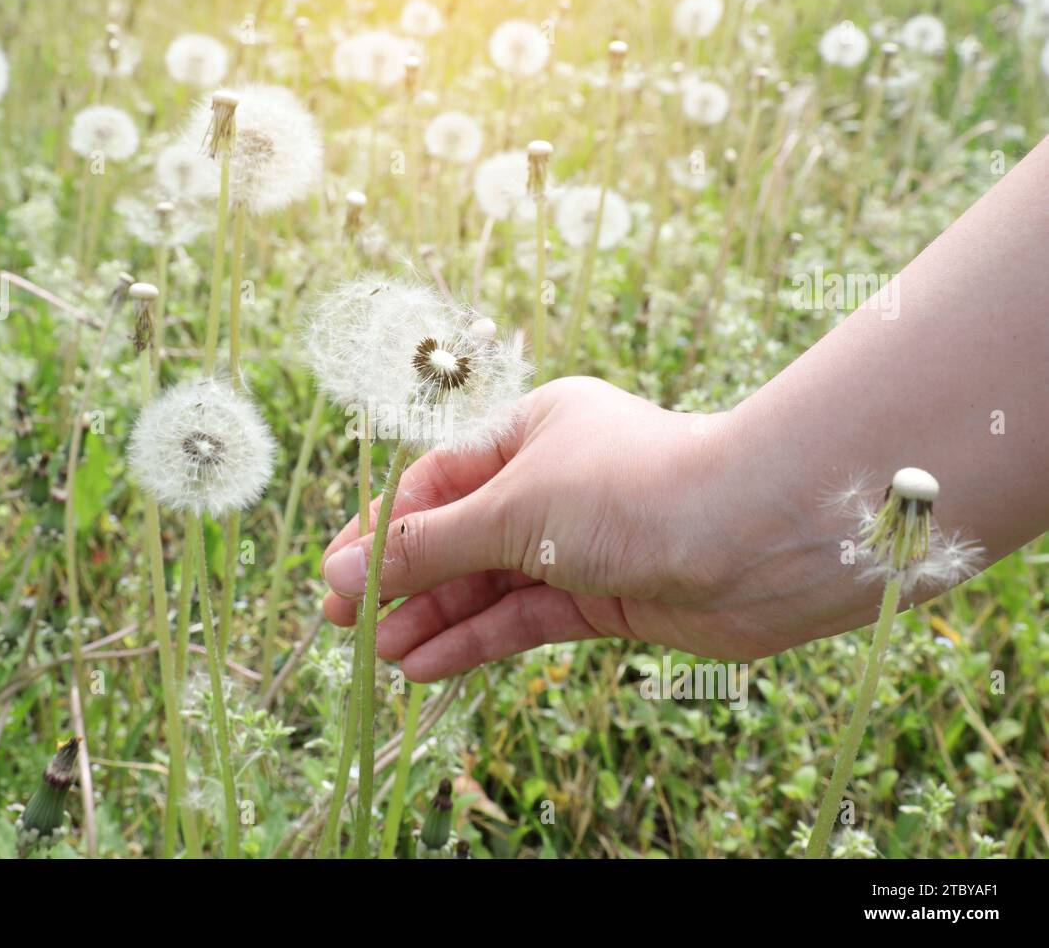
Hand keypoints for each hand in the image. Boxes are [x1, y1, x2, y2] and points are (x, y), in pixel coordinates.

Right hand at [321, 376, 864, 681]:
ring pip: (489, 582)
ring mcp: (580, 542)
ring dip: (436, 617)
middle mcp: (553, 482)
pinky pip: (525, 616)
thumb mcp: (512, 513)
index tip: (336, 573)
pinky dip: (479, 640)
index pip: (436, 481)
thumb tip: (341, 569)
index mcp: (530, 430)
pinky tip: (429, 666)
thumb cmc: (632, 493)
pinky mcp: (605, 595)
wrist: (760, 537)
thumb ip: (427, 547)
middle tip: (345, 622)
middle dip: (404, 580)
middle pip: (459, 535)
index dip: (382, 530)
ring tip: (383, 655)